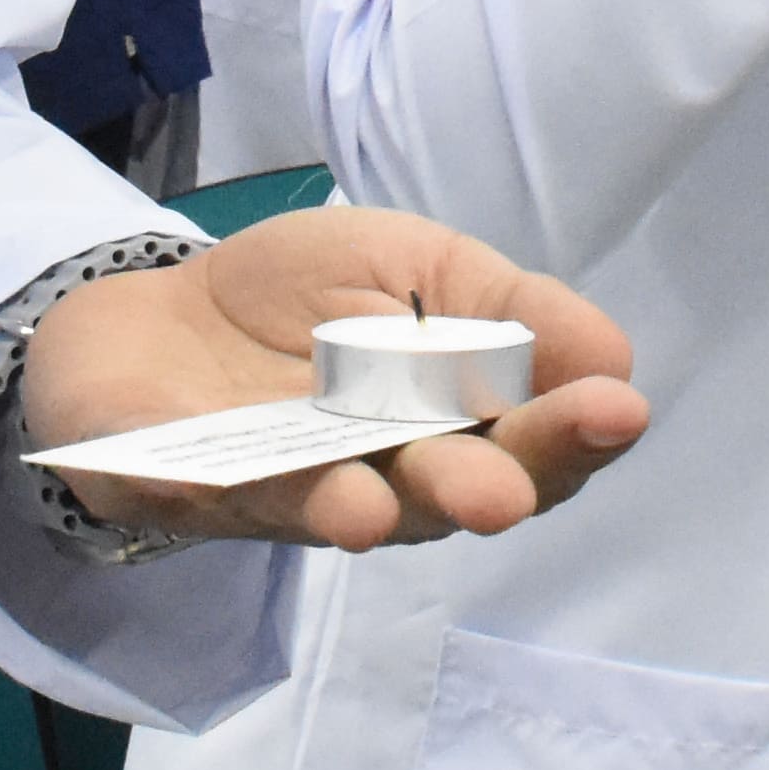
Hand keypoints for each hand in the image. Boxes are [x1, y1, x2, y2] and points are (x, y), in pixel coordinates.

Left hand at [21, 206, 645, 549]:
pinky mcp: (213, 491)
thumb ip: (503, 305)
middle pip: (469, 485)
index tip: (618, 405)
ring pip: (375, 506)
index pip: (537, 439)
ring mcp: (307, 490)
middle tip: (552, 463)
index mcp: (458, 420)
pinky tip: (351, 500)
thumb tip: (611, 353)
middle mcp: (396, 474)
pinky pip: (257, 498)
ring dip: (420, 501)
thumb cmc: (297, 299)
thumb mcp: (414, 263)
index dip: (578, 429)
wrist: (151, 317)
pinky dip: (299, 495)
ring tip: (471, 497)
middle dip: (515, 473)